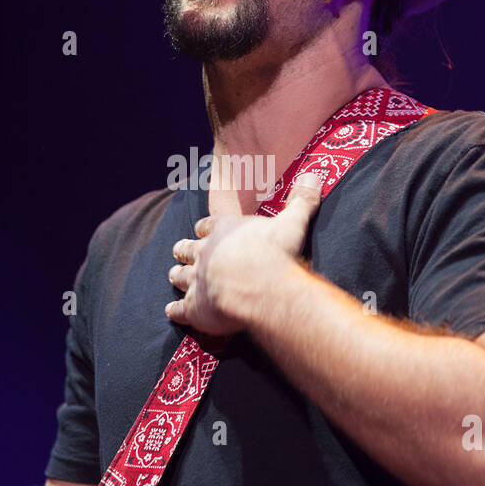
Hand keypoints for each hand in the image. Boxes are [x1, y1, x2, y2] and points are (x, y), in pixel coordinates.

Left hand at [165, 173, 322, 335]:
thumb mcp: (292, 222)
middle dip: (183, 250)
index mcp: (225, 231)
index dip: (204, 228)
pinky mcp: (196, 307)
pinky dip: (175, 310)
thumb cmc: (277, 254)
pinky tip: (170, 311)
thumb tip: (314, 175)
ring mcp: (198, 280)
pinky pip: (180, 309)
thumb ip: (301, 200)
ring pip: (181, 276)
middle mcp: (206, 253)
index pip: (209, 226)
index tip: (199, 228)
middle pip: (188, 249)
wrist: (263, 287)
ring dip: (177, 275)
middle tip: (177, 249)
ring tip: (172, 274)